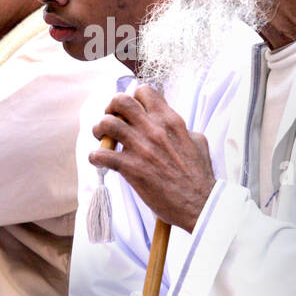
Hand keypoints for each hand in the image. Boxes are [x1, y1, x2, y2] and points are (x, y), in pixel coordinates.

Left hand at [90, 85, 214, 232]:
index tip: (132, 111)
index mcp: (171, 120)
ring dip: (99, 130)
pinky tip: (101, 162)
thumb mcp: (197, 141)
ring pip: (107, 124)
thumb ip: (180, 128)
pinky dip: (96, 157)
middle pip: (121, 101)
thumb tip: (168, 124)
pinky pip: (101, 155)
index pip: (144, 91)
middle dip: (110, 107)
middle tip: (111, 120)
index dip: (134, 98)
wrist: (199, 204)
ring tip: (102, 139)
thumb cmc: (199, 175)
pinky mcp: (131, 169)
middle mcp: (154, 129)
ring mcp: (142, 148)